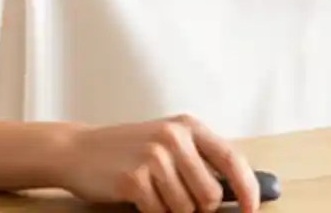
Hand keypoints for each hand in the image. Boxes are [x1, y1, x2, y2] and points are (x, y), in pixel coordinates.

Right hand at [56, 114, 259, 212]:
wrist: (77, 150)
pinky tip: (139, 198)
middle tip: (177, 200)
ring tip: (154, 194)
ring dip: (172, 212)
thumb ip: (200, 160)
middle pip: (210, 195)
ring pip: (186, 208)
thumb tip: (235, 193)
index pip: (232, 160)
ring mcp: (154, 157)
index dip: (248, 189)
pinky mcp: (134, 179)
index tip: (253, 209)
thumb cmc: (128, 151)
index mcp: (190, 127)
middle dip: (198, 208)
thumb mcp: (168, 142)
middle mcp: (175, 138)